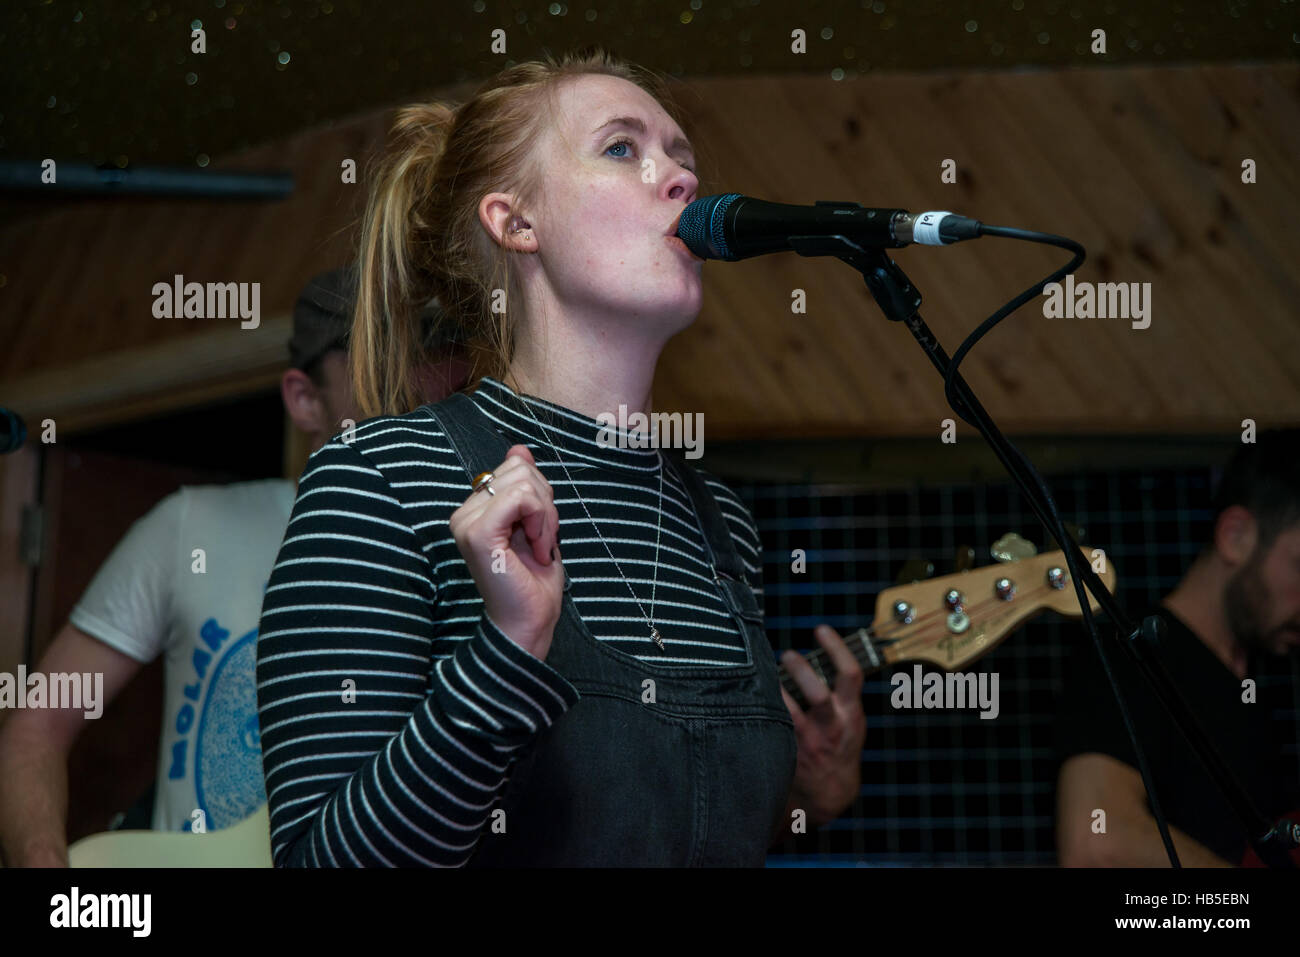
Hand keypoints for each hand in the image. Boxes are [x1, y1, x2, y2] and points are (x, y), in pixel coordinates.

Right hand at [449, 444, 563, 659]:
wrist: (529, 620)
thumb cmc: (533, 580)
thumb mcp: (537, 522)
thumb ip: (526, 487)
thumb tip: (519, 449)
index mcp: (475, 508)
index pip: (515, 466)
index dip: (541, 495)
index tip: (540, 530)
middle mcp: (464, 512)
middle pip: (520, 469)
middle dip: (546, 503)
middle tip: (542, 540)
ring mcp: (466, 522)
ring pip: (523, 482)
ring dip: (545, 516)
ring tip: (539, 546)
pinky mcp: (477, 533)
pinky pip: (520, 498)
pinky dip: (540, 521)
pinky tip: (537, 548)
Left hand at [779, 624, 866, 826]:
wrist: (830, 791)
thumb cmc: (839, 744)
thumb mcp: (852, 719)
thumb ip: (842, 692)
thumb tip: (822, 650)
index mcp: (851, 713)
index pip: (850, 674)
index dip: (836, 648)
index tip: (821, 629)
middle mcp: (832, 726)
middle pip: (818, 694)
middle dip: (801, 670)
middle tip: (787, 653)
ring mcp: (809, 741)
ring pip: (789, 711)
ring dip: (774, 687)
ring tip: (764, 670)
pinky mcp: (789, 751)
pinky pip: (772, 724)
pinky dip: (761, 705)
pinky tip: (750, 692)